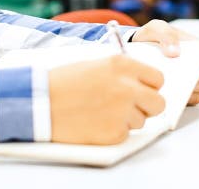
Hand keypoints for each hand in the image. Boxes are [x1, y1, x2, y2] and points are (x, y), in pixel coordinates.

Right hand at [49, 55, 164, 144]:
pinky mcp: (115, 132)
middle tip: (130, 107)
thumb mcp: (95, 64)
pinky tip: (95, 122)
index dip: (149, 86)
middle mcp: (127, 87)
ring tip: (101, 112)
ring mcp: (122, 111)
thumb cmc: (64, 82)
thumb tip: (142, 84)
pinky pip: (125, 133)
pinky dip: (113, 131)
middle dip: (147, 106)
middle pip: (158, 103)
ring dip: (127, 119)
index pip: (158, 79)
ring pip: (142, 120)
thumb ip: (122, 72)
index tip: (140, 90)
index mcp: (122, 65)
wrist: (40, 102)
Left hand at [131, 19, 198, 104]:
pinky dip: (178, 101)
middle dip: (192, 84)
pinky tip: (166, 97)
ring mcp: (191, 81)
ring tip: (168, 90)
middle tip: (176, 84)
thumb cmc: (153, 37)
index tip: (191, 73)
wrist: (139, 49)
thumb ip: (166, 35)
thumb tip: (175, 51)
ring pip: (196, 94)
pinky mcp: (182, 92)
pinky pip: (186, 101)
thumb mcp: (157, 28)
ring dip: (185, 94)